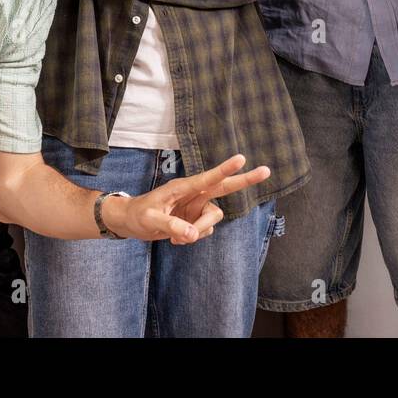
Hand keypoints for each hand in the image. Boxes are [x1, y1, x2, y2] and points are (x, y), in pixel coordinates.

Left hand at [104, 154, 270, 244]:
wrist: (131, 223)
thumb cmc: (138, 215)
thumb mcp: (150, 221)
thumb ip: (172, 226)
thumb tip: (195, 234)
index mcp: (182, 187)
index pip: (207, 177)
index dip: (225, 169)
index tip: (241, 158)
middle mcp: (194, 194)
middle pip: (224, 186)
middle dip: (245, 180)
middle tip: (266, 170)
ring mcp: (197, 207)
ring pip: (214, 218)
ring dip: (201, 230)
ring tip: (177, 238)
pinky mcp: (196, 219)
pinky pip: (205, 231)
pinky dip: (194, 237)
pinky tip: (177, 239)